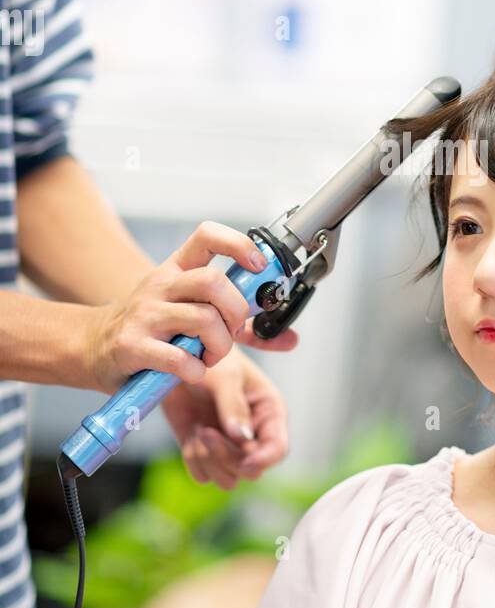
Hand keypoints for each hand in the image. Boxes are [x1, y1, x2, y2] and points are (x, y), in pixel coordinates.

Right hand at [82, 220, 276, 393]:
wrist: (92, 347)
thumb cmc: (149, 330)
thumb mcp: (189, 315)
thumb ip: (239, 325)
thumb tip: (289, 337)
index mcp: (175, 270)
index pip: (207, 236)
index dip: (238, 244)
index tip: (257, 265)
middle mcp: (161, 286)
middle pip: (212, 280)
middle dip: (236, 310)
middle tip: (232, 330)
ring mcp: (145, 314)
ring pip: (202, 318)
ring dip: (219, 345)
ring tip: (211, 355)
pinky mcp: (133, 345)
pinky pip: (179, 357)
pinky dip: (196, 369)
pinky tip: (192, 371)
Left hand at [162, 343, 296, 489]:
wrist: (178, 359)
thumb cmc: (209, 360)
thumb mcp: (224, 376)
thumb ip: (234, 406)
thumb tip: (241, 437)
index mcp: (269, 413)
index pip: (277, 449)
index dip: (264, 460)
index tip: (244, 461)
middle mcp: (253, 434)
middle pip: (250, 470)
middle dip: (227, 456)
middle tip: (205, 431)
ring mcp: (229, 446)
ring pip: (228, 478)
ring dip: (210, 460)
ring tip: (198, 431)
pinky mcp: (204, 451)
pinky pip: (203, 475)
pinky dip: (194, 460)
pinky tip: (190, 434)